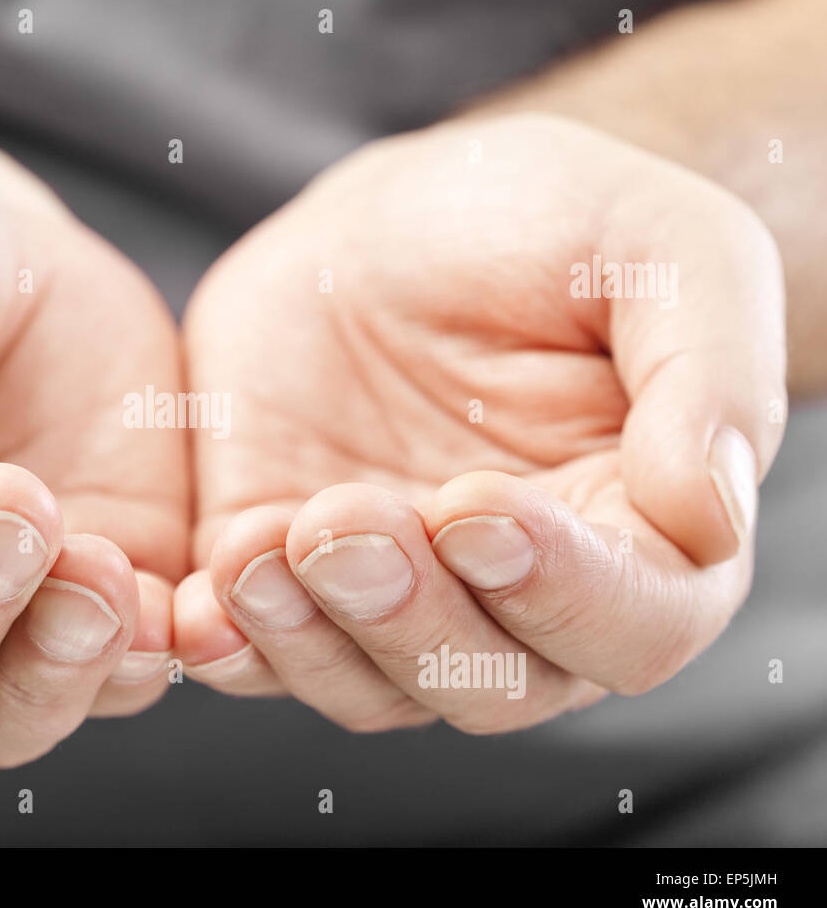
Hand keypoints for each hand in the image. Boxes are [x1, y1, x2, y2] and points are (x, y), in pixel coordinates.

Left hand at [175, 114, 784, 733]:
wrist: (392, 219)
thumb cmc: (545, 222)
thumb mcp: (661, 248)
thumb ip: (708, 376)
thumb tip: (710, 519)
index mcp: (638, 535)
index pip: (631, 626)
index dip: (561, 590)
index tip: (477, 506)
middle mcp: (519, 598)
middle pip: (489, 686)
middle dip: (411, 617)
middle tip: (347, 520)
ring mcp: (396, 597)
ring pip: (371, 688)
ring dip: (311, 638)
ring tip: (260, 548)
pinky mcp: (287, 574)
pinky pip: (258, 653)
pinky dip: (229, 647)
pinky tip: (196, 606)